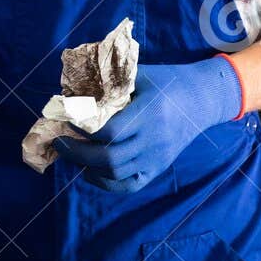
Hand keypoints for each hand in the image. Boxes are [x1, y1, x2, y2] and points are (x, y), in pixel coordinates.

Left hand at [52, 55, 243, 192]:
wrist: (202, 99)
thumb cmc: (166, 82)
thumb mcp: (139, 75)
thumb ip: (110, 83)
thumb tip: (72, 92)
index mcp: (149, 114)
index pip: (109, 131)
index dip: (83, 127)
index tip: (65, 118)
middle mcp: (153, 141)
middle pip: (109, 157)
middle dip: (77, 152)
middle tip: (58, 141)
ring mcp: (156, 158)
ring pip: (116, 173)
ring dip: (86, 165)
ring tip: (70, 152)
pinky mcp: (158, 168)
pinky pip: (129, 185)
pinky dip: (106, 183)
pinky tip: (90, 171)